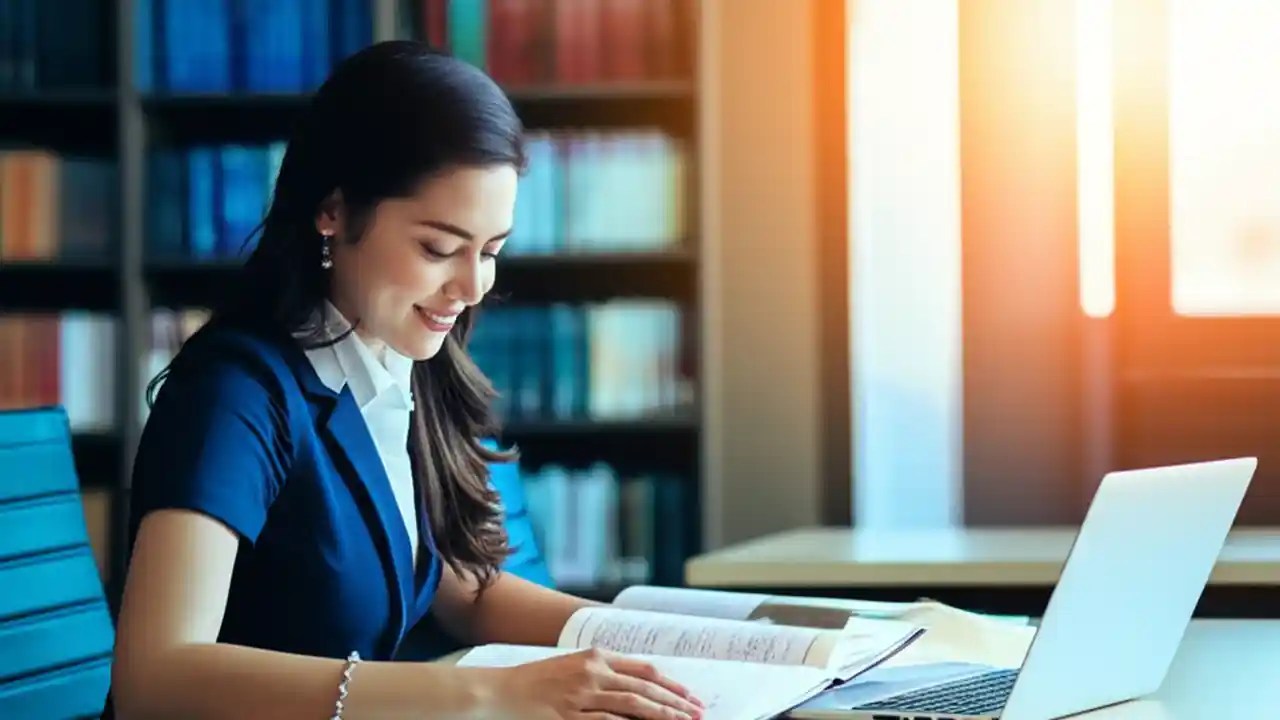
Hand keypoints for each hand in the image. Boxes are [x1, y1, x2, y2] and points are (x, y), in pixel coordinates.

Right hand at [488, 647, 705, 718]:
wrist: (497, 692)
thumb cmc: (532, 682)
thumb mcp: (570, 667)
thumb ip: (600, 673)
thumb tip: (635, 687)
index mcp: (594, 656)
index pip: (644, 669)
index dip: (671, 684)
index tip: (691, 697)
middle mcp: (592, 672)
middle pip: (645, 688)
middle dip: (676, 703)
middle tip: (698, 714)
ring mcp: (581, 696)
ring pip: (634, 706)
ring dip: (663, 716)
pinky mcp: (570, 717)